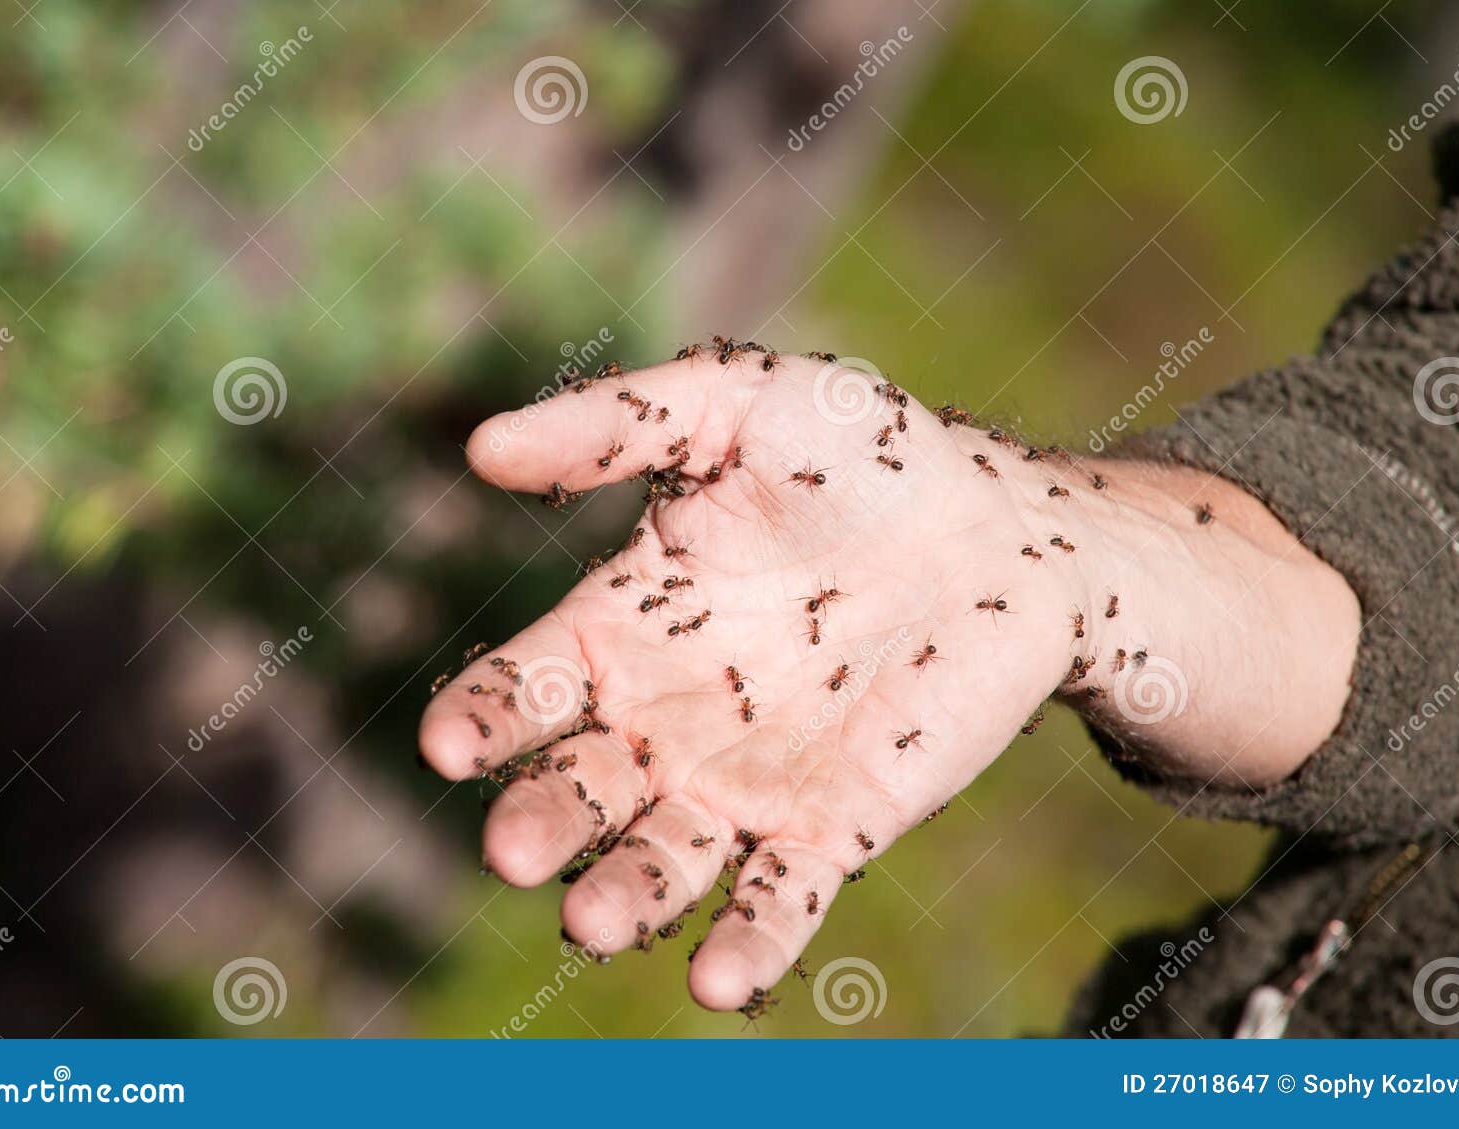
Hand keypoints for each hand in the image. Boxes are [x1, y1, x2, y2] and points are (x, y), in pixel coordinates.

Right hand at [417, 347, 1357, 1010]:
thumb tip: (478, 447)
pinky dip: (746, 943)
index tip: (452, 745)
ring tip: (595, 922)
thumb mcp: (741, 407)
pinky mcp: (832, 823)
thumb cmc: (867, 455)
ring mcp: (743, 779)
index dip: (483, 716)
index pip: (525, 685)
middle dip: (543, 821)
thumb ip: (616, 426)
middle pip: (578, 787)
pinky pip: (779, 896)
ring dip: (626, 894)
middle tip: (517, 849)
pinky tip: (720, 985)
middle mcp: (665, 716)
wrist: (1006, 529)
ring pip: (662, 856)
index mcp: (623, 625)